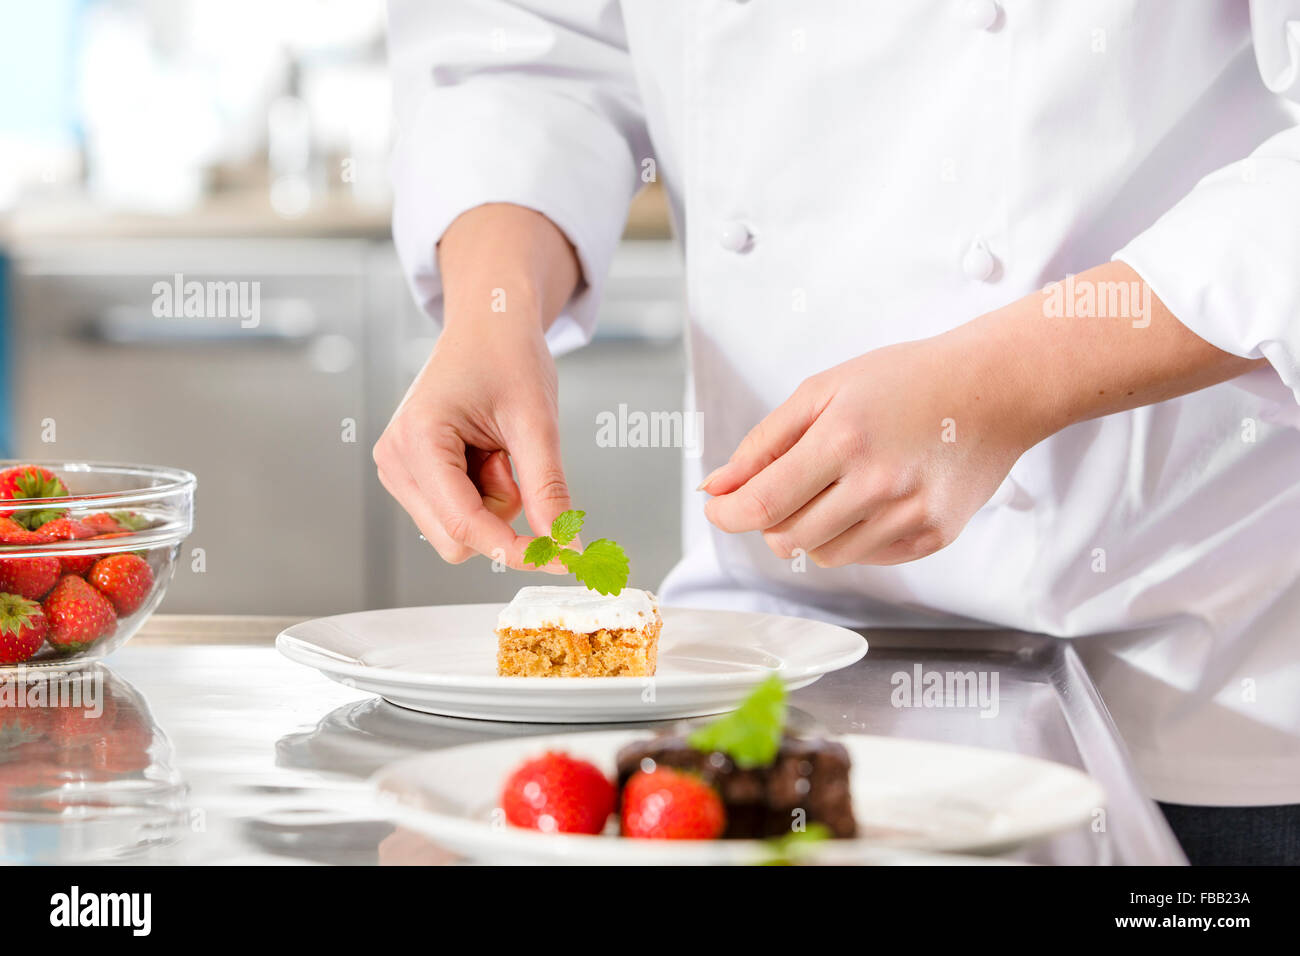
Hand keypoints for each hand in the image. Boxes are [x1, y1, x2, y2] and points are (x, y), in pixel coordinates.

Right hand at [373, 203, 581, 568]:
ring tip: (497, 448)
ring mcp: (399, 469)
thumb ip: (549, 490)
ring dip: (493, 503)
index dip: (515, 549)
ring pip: (459, 532)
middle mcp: (396, 459)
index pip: (464, 524)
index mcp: (418, 439)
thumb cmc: (507, 355)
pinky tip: (486, 454)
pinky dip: (484, 494)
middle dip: (500, 514)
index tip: (561, 561)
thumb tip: (567, 548)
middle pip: (457, 540)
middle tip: (513, 459)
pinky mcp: (413, 475)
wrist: (489, 325)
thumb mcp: (537, 422)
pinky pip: (457, 514)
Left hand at [700, 333, 1039, 566]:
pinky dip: (851, 537)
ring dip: (810, 530)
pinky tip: (868, 499)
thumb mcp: (824, 391)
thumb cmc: (907, 380)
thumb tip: (716, 487)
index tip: (717, 508)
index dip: (727, 513)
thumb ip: (764, 443)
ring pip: (823, 555)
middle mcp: (877, 485)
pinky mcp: (933, 536)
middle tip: (782, 489)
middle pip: (787, 538)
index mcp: (843, 439)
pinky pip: (865, 557)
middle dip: (769, 520)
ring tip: (834, 486)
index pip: (762, 504)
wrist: (995, 389)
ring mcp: (909, 515)